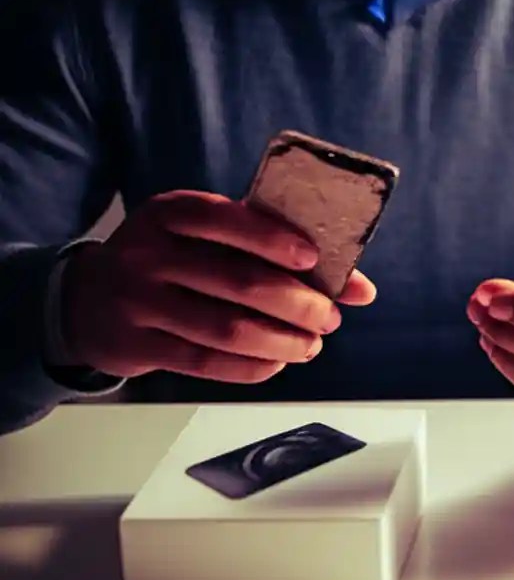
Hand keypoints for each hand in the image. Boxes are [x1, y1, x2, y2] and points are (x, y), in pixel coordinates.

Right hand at [60, 190, 376, 381]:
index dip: (272, 238)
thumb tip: (361, 287)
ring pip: (226, 328)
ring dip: (281, 341)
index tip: (313, 258)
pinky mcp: (137, 344)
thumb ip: (276, 251)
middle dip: (296, 303)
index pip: (225, 218)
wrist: (86, 299)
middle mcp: (149, 252)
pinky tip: (275, 362)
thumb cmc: (170, 261)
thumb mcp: (207, 239)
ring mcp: (138, 301)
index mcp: (171, 212)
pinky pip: (205, 362)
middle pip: (237, 281)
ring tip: (311, 344)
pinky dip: (250, 366)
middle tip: (329, 317)